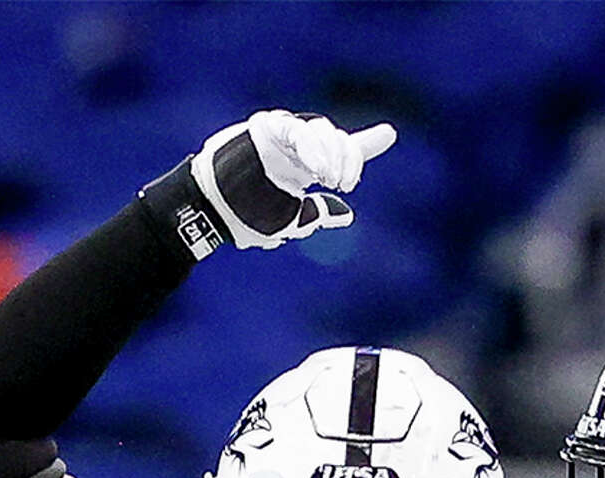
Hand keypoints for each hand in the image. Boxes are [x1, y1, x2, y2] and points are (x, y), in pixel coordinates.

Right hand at [187, 110, 395, 253]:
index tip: (390, 134)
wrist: (214, 213)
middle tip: (344, 185)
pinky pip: (297, 128)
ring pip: (321, 130)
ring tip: (328, 181)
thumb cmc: (246, 219)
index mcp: (306, 167)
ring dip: (332, 155)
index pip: (341, 151)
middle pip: (336, 139)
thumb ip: (317, 214)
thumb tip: (347, 214)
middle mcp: (298, 148)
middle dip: (348, 160)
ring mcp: (283, 136)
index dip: (365, 145)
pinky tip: (316, 171)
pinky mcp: (267, 128)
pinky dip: (311, 147)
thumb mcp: (290, 222)